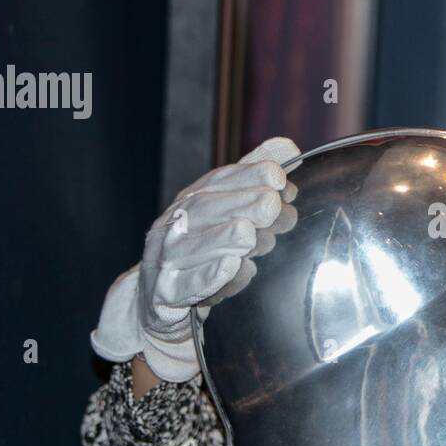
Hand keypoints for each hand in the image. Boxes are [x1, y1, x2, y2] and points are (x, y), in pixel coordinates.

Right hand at [90, 136, 300, 382]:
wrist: (158, 300)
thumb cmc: (201, 250)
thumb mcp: (226, 212)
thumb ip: (253, 180)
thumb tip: (287, 146)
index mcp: (191, 201)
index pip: (218, 181)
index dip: (248, 176)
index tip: (278, 176)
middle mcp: (175, 226)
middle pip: (204, 210)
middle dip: (239, 204)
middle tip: (271, 204)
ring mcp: (166, 260)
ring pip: (192, 247)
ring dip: (222, 239)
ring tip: (249, 234)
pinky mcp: (165, 295)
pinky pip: (185, 286)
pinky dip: (209, 277)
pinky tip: (232, 267)